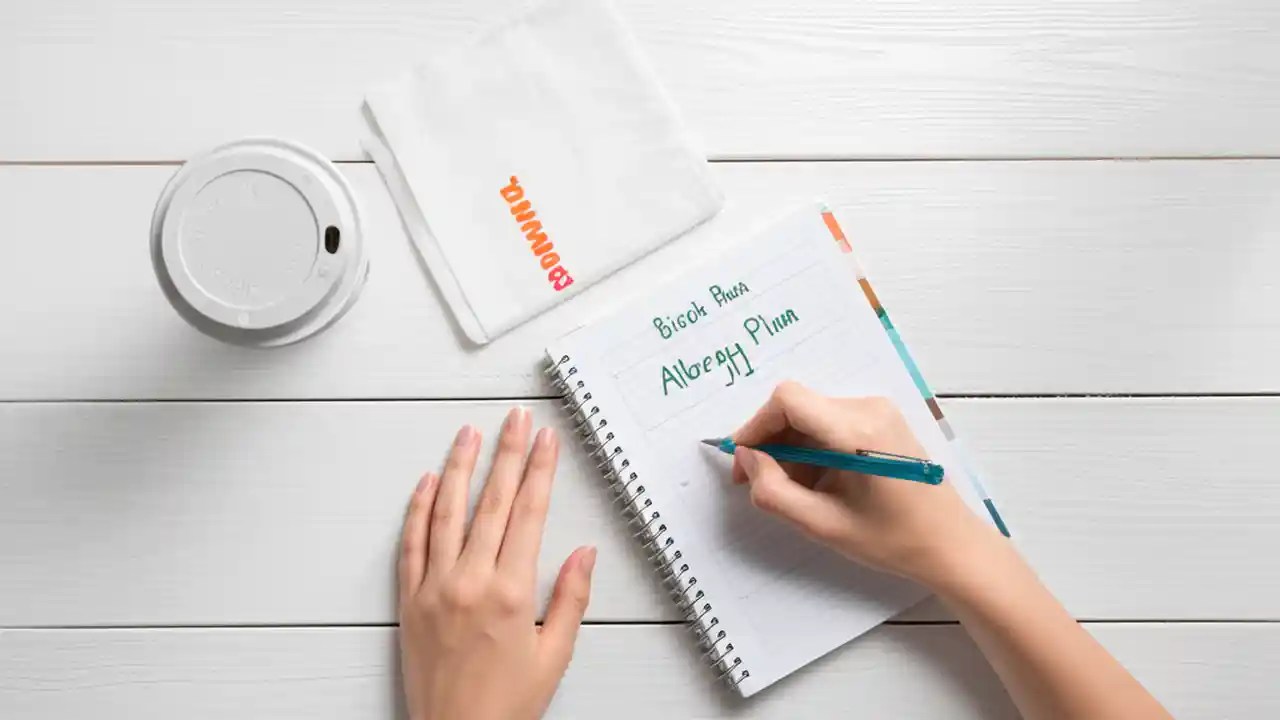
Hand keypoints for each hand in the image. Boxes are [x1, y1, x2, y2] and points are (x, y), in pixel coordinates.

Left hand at [399, 408, 596, 719]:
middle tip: (515, 419)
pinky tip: (427, 483)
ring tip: (469, 434)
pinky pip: (411, 544)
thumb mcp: (555, 654)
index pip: (528, 513)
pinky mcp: (410, 601)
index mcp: (511, 592)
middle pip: (491, 502)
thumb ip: (570, 598)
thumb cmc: (506, 705)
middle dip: (506, 454)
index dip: (539, 471)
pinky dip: (418, 510)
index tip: (545, 440)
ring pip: (446, 512)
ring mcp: (435, 588)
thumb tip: (584, 553)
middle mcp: (470, 581)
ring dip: (459, 467)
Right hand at [731, 381, 998, 588]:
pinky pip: (831, 422)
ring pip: (812, 416)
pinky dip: (814, 448)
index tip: (743, 462)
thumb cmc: (893, 540)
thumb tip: (747, 459)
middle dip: (772, 443)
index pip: (787, 400)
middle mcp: (869, 408)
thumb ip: (774, 492)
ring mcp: (879, 411)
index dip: (756, 426)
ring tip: (796, 491)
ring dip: (792, 449)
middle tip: (760, 484)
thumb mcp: (824, 525)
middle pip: (797, 407)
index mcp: (857, 431)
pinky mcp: (883, 420)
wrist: (951, 544)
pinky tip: (819, 483)